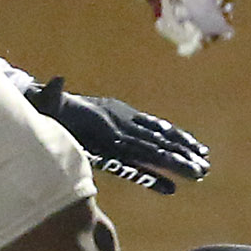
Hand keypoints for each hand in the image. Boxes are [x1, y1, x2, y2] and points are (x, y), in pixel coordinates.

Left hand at [26, 77, 210, 192]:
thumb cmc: (46, 107)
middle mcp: (122, 124)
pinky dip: (167, 149)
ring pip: (158, 143)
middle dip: (181, 157)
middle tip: (204, 170)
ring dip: (181, 154)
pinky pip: (148, 141)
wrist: (48, 99)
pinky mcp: (123, 129)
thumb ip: (53, 96)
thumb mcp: (48, 103)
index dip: (166, 152)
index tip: (186, 161)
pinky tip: (182, 162)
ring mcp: (125, 125)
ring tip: (203, 167)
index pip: (143, 142)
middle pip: (157, 145)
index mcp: (108, 124)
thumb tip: (56, 81)